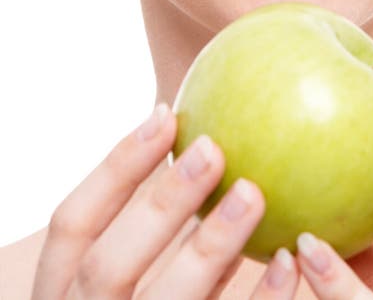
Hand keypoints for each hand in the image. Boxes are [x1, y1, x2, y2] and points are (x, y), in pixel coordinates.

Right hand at [31, 104, 302, 297]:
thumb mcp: (130, 278)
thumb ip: (150, 232)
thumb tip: (201, 140)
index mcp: (61, 295)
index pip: (71, 225)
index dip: (114, 167)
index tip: (166, 113)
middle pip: (109, 267)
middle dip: (159, 205)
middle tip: (215, 149)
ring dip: (210, 247)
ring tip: (255, 192)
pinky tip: (288, 261)